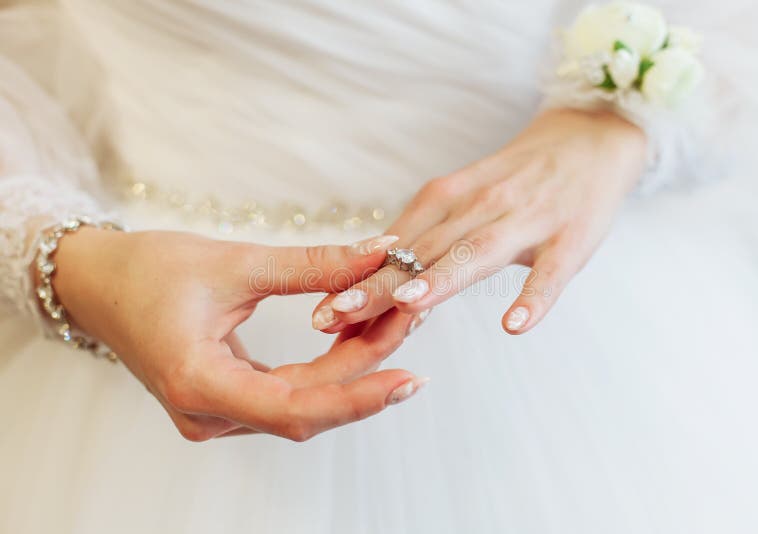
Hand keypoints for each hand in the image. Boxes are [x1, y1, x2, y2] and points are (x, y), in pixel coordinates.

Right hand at [50, 229, 426, 440]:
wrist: (97, 282)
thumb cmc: (148, 269)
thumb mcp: (234, 261)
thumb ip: (311, 265)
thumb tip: (380, 252)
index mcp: (198, 384)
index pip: (294, 411)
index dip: (357, 398)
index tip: (408, 378)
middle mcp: (207, 413)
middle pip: (307, 406)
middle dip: (365, 368)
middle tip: (413, 324)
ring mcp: (215, 412)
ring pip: (301, 403)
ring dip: (351, 369)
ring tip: (397, 327)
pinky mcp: (225, 399)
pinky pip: (286, 394)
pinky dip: (325, 370)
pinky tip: (359, 340)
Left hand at [312, 108, 645, 333]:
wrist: (592, 137)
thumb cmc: (519, 178)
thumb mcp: (468, 196)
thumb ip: (431, 236)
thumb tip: (383, 284)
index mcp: (452, 197)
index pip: (397, 241)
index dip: (358, 276)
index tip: (320, 309)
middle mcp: (482, 205)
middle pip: (424, 250)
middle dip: (378, 285)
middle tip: (334, 316)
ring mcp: (528, 220)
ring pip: (477, 253)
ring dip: (440, 280)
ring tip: (407, 308)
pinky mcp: (572, 238)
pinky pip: (551, 272)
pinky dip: (534, 297)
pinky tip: (514, 325)